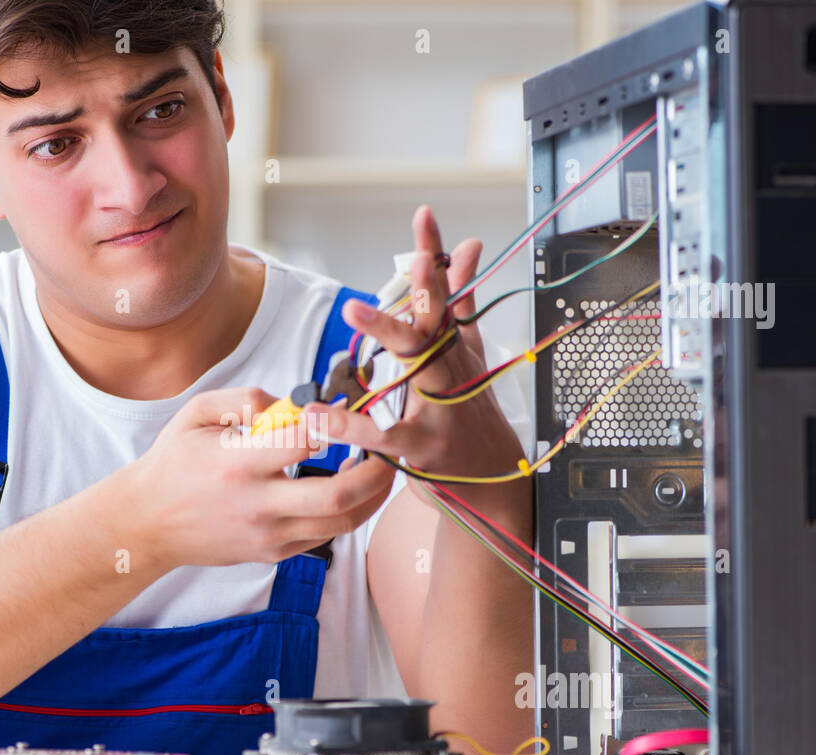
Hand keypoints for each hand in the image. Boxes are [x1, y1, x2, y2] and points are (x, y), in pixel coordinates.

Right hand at [130, 387, 396, 567]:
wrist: (148, 523)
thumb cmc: (174, 463)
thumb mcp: (196, 414)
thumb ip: (245, 398)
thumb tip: (293, 401)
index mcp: (237, 464)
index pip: (302, 443)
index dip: (336, 423)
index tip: (354, 407)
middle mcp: (258, 505)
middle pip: (337, 496)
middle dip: (376, 471)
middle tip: (390, 447)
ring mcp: (269, 535)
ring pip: (343, 523)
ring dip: (373, 496)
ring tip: (382, 468)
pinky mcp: (274, 553)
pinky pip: (327, 536)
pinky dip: (350, 512)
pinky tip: (355, 489)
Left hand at [302, 205, 523, 484]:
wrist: (493, 477)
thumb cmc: (471, 408)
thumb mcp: (467, 353)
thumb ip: (460, 302)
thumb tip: (469, 246)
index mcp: (454, 346)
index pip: (446, 293)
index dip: (435, 255)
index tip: (424, 216)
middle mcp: (451, 370)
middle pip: (436, 319)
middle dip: (423, 287)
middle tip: (409, 253)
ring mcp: (441, 408)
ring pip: (418, 364)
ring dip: (388, 333)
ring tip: (352, 305)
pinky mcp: (425, 447)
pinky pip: (388, 433)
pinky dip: (353, 424)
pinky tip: (322, 415)